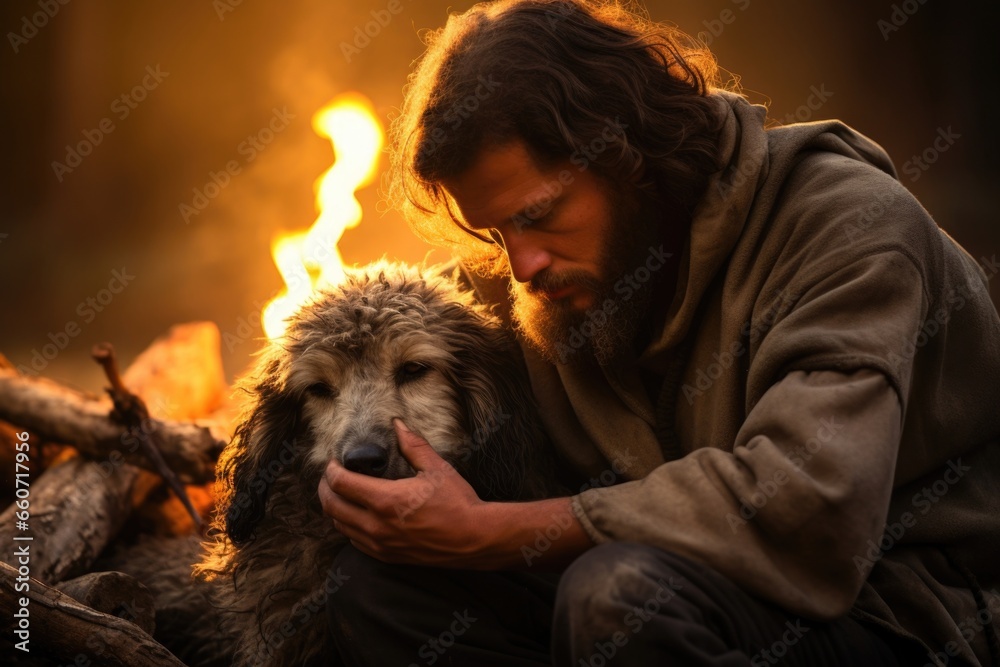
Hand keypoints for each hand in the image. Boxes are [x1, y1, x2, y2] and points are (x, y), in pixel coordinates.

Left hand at [317, 418, 493, 566]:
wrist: (474, 538)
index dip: (330, 470)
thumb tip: (398, 425)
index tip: (334, 462)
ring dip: (335, 508)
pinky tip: (358, 515)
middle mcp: (376, 525)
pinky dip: (349, 526)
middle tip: (330, 476)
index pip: (340, 483)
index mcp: (385, 500)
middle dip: (325, 488)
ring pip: (340, 526)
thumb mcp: (436, 468)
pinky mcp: (387, 556)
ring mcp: (380, 544)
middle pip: (331, 506)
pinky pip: (355, 542)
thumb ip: (413, 446)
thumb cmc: (457, 502)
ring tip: (341, 493)